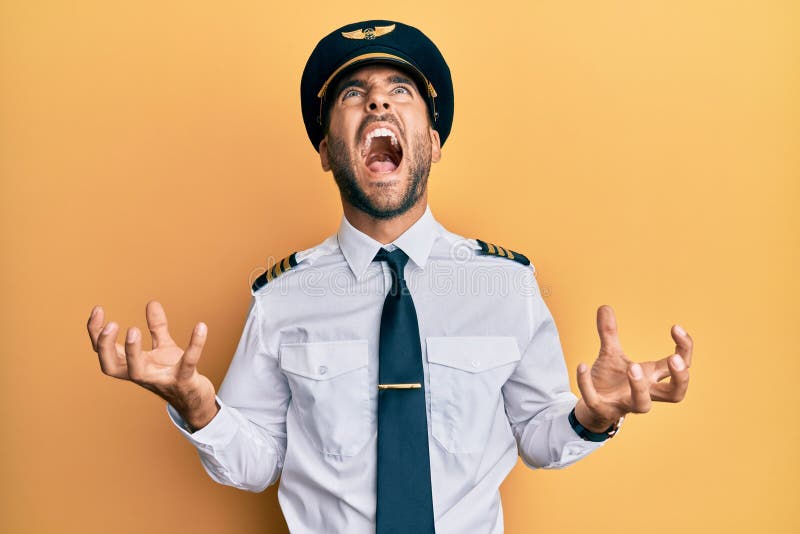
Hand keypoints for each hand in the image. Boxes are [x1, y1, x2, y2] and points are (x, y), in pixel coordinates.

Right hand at [86, 300, 218, 429]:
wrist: (195, 400)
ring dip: (132, 351)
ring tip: (132, 329)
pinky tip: (201, 326)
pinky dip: (195, 345)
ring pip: (137, 372)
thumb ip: (157, 327)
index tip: (98, 309)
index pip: (104, 351)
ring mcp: (161, 380)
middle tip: (111, 324)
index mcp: (132, 365)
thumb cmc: (174, 373)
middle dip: (105, 346)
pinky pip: (188, 363)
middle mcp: (141, 375)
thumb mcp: (164, 348)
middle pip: (110, 366)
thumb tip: (151, 303)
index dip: (96, 332)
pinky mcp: (184, 381)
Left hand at [574, 305, 692, 432]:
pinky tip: (582, 365)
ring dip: (639, 385)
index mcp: (652, 378)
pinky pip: (596, 400)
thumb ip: (609, 332)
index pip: (681, 367)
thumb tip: (604, 306)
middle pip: (676, 394)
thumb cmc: (610, 381)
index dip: (684, 348)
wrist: (592, 407)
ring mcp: (625, 404)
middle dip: (680, 377)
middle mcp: (645, 394)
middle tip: (674, 358)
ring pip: (643, 404)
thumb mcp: (611, 354)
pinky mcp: (602, 409)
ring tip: (632, 366)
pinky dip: (587, 383)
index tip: (676, 327)